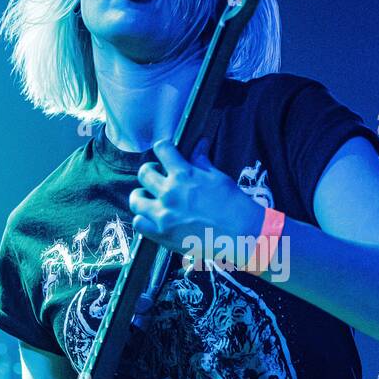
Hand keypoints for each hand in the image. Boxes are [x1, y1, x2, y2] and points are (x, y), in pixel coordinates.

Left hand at [129, 138, 264, 263]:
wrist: (242, 235)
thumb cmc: (234, 205)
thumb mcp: (218, 178)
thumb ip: (202, 161)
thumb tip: (200, 143)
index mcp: (184, 175)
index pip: (162, 149)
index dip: (163, 148)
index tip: (165, 154)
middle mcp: (170, 193)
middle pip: (144, 173)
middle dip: (150, 172)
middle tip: (158, 178)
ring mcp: (164, 215)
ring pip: (136, 199)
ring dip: (142, 196)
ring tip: (150, 199)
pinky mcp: (162, 235)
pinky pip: (138, 223)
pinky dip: (143, 219)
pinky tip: (152, 218)